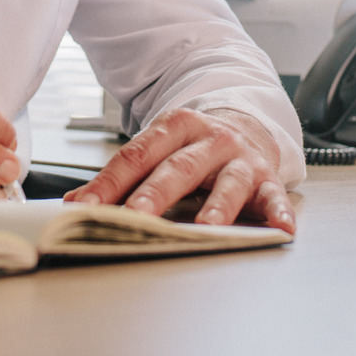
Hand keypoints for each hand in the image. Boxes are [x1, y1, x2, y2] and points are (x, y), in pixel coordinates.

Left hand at [62, 108, 294, 231]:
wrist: (246, 126)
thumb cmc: (194, 148)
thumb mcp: (159, 150)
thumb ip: (122, 176)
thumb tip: (75, 204)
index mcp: (176, 127)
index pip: (137, 155)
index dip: (109, 182)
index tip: (84, 207)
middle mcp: (210, 139)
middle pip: (178, 168)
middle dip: (156, 194)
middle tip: (135, 216)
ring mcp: (240, 158)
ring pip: (227, 183)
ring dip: (217, 206)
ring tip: (207, 227)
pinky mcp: (267, 178)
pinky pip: (274, 196)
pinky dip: (278, 212)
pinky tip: (280, 228)